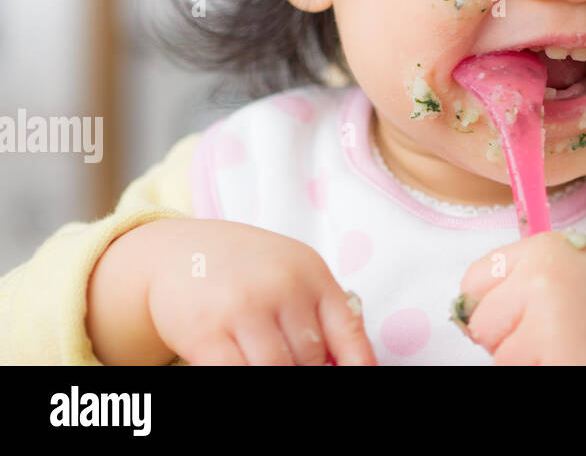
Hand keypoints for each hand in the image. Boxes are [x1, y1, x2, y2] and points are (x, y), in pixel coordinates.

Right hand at [140, 218, 377, 364]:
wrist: (180, 252)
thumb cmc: (246, 270)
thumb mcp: (292, 273)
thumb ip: (318, 312)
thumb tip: (341, 362)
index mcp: (311, 273)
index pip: (348, 329)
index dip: (358, 363)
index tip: (362, 376)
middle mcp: (281, 287)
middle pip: (312, 357)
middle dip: (306, 370)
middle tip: (295, 364)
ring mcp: (243, 309)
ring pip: (276, 370)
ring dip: (277, 375)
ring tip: (268, 362)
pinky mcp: (205, 332)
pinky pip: (236, 373)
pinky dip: (245, 377)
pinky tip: (244, 367)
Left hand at [453, 231, 585, 364]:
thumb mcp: (570, 259)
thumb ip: (521, 275)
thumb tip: (467, 313)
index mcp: (542, 249)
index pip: (473, 282)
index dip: (493, 301)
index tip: (519, 308)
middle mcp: (542, 282)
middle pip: (482, 326)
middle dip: (509, 335)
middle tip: (554, 328)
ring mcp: (551, 327)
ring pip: (502, 360)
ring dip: (529, 359)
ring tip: (570, 343)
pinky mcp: (563, 364)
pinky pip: (526, 375)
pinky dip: (547, 370)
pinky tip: (578, 357)